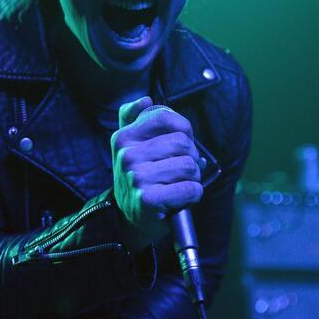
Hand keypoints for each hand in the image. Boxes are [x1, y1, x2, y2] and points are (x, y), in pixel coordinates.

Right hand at [111, 96, 202, 250]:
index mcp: (124, 136)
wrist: (130, 217)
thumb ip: (134, 117)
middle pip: (182, 142)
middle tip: (180, 169)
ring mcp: (136, 177)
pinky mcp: (149, 200)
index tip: (182, 140)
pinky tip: (181, 198)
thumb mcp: (131, 144)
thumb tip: (146, 100)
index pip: (164, 116)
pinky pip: (191, 188)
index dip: (183, 128)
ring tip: (179, 183)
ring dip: (193, 177)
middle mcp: (126, 155)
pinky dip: (194, 194)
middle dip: (191, 156)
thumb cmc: (140, 175)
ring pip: (190, 165)